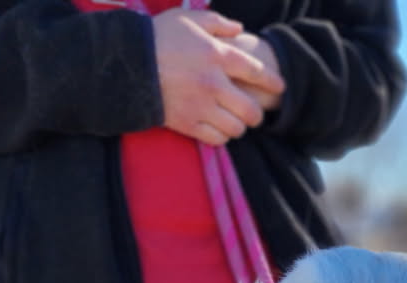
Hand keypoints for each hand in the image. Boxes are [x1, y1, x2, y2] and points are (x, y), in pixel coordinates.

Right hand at [153, 9, 283, 145]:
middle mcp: (214, 83)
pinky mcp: (187, 123)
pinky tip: (219, 129)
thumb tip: (240, 29)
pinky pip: (217, 139)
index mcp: (218, 55)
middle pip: (251, 109)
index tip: (280, 87)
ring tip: (236, 121)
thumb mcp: (188, 18)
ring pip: (236, 128)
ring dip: (239, 126)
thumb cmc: (158, 37)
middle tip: (254, 111)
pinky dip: (222, 136)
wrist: (127, 63)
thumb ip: (217, 22)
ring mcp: (201, 106)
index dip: (272, 82)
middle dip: (257, 112)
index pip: (257, 72)